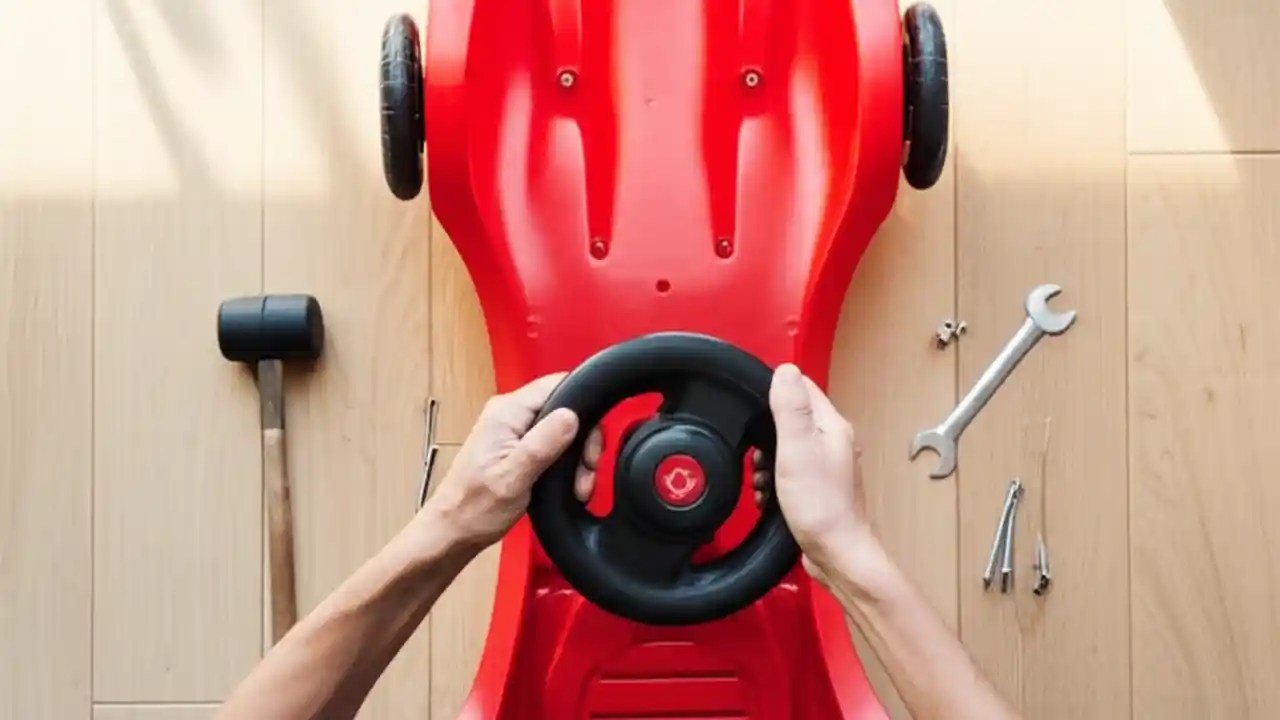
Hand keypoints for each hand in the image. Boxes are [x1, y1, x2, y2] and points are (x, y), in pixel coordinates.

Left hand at [422, 373, 585, 548]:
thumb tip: (572, 415)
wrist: (454, 531)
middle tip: (586, 471)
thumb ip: (543, 444)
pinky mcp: (515, 445)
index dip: (583, 409)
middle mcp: (508, 413)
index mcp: (506, 413)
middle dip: (582, 441)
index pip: (557, 385)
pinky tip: (567, 484)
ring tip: (578, 485)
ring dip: (575, 456)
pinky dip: (564, 462)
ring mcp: (511, 429)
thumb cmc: (475, 509)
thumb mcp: (513, 478)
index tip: (589, 445)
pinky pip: (551, 442)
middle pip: (564, 407)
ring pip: (561, 428)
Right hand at [768, 363, 874, 581]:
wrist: (837, 555)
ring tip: (760, 477)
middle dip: (765, 432)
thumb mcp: (797, 449)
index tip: (750, 403)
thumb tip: (785, 369)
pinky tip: (766, 494)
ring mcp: (827, 467)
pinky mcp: (818, 489)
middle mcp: (833, 442)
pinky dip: (774, 479)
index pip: (803, 388)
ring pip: (787, 446)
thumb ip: (790, 409)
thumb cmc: (820, 505)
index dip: (774, 390)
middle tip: (755, 452)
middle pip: (792, 418)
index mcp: (833, 426)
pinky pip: (789, 471)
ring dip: (767, 459)